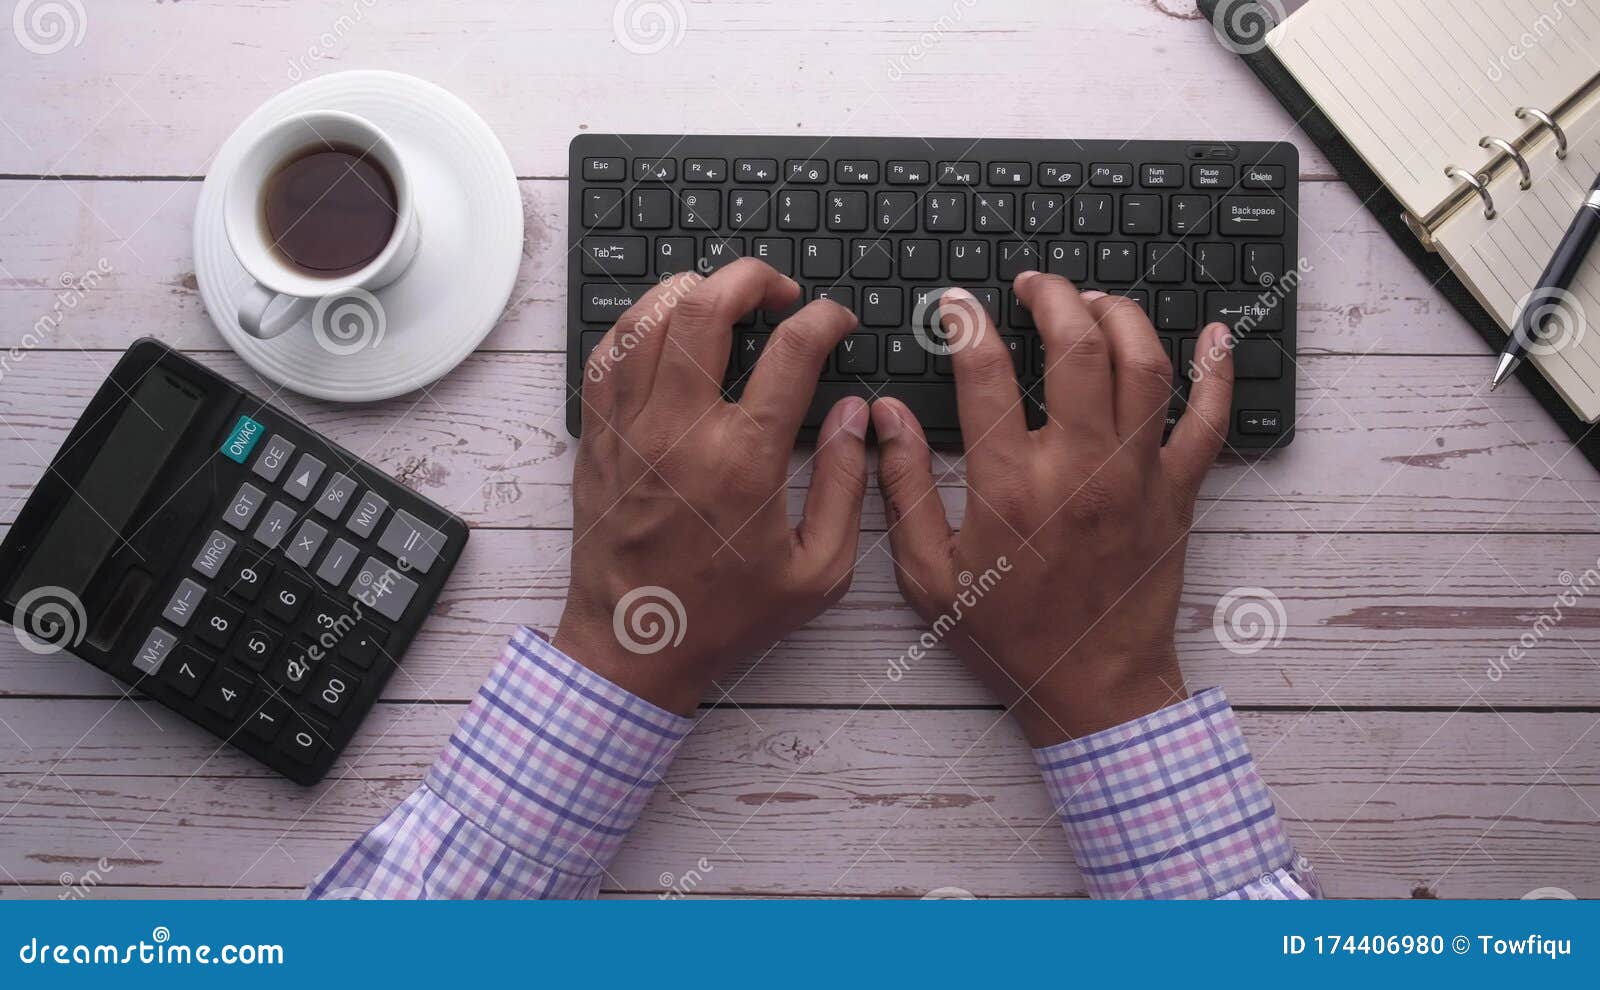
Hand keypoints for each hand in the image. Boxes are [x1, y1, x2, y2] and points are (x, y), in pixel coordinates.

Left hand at [554, 260, 869, 714]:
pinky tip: (665, 329)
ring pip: (649, 317)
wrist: (635, 646)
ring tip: (724, 300)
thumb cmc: (726, 615)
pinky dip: (638, 325)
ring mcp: (630, 429)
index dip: (825, 319)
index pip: (792, 352)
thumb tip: (854, 415)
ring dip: (693, 290)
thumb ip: (846, 485)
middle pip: (707, 306)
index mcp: (743, 460)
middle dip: (752, 277)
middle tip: (778, 291)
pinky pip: (607, 354)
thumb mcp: (818, 570)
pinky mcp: (598, 438)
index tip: (837, 321)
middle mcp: (680, 431)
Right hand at [874, 273, 1234, 744]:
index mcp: (1010, 487)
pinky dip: (1218, 371)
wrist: (1093, 689)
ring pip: (1144, 365)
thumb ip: (903, 490)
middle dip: (1053, 296)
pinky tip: (1214, 336)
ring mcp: (1136, 477)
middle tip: (1033, 283)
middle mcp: (1079, 469)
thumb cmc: (1009, 638)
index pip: (985, 373)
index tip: (956, 305)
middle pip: (1077, 347)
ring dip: (1120, 316)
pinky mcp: (1177, 493)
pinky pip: (1208, 419)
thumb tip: (882, 419)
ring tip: (1094, 301)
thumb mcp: (928, 576)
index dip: (965, 323)